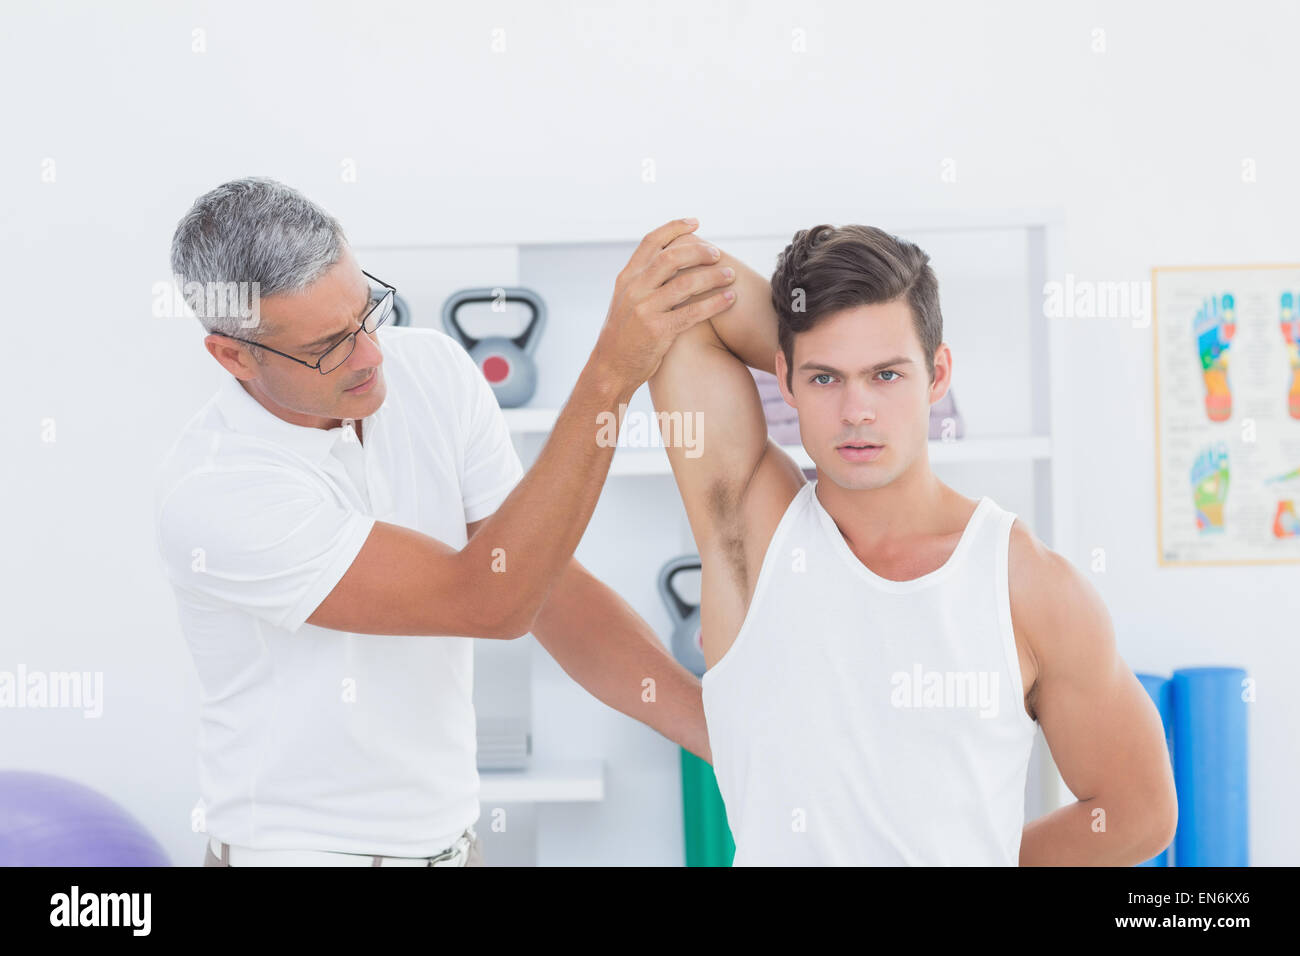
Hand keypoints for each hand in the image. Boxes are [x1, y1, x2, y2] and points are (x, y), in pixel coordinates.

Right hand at [590, 219, 736, 387]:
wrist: (610, 368)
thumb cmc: (624, 335)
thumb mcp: (625, 301)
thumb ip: (643, 280)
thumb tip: (668, 260)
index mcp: (627, 278)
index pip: (651, 242)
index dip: (674, 228)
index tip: (695, 222)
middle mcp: (634, 289)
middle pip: (671, 258)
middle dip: (698, 251)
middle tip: (718, 253)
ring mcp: (644, 309)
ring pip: (684, 284)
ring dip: (712, 277)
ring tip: (731, 275)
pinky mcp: (657, 331)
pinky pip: (692, 312)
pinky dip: (714, 303)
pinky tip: (730, 299)